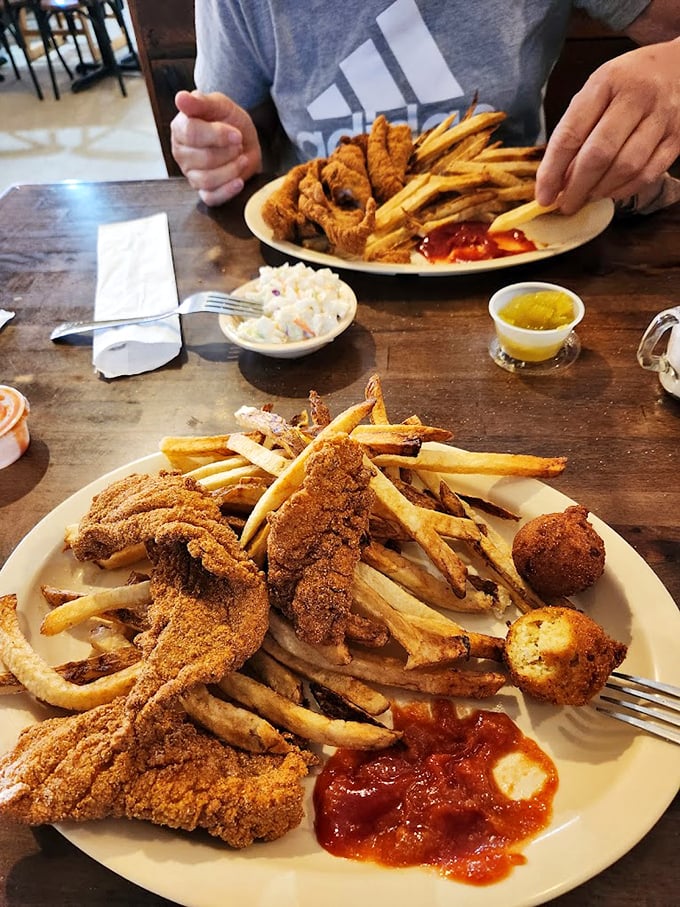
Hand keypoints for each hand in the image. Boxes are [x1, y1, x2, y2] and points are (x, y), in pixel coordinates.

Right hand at [170, 90, 262, 205]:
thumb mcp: (219, 104)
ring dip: (231, 170)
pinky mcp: (203, 191)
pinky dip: (227, 191)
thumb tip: (181, 98)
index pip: (191, 134)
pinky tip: (239, 181)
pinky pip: (211, 198)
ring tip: (241, 158)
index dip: (217, 135)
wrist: (243, 139)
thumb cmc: (228, 120)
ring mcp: (191, 174)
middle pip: (203, 159)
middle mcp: (181, 153)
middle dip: (228, 152)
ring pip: (207, 180)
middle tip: (239, 145)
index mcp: (180, 129)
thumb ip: (201, 102)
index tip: (236, 134)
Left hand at [536, 39, 679, 213]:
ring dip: (600, 191)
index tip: (542, 196)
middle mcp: (636, 97)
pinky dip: (624, 190)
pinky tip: (611, 191)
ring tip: (587, 197)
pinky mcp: (678, 137)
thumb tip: (556, 178)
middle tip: (565, 205)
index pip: (571, 134)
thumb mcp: (597, 90)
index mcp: (606, 82)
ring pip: (626, 168)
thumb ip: (577, 127)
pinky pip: (648, 174)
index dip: (552, 171)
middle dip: (576, 188)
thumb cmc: (628, 83)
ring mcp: (662, 117)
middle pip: (599, 155)